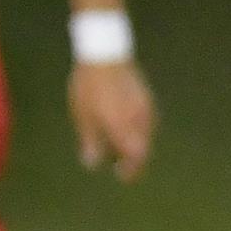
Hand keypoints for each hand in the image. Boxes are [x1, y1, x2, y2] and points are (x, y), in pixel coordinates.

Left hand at [69, 59, 155, 181]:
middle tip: (121, 165)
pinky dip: (138, 129)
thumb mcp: (83, 116)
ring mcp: (146, 108)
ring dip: (136, 144)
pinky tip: (125, 125)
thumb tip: (92, 163)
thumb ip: (90, 142)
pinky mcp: (146, 97)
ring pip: (147, 134)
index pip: (136, 158)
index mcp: (124, 128)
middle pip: (144, 148)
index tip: (122, 176)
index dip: (131, 171)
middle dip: (134, 160)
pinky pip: (147, 121)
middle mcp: (140, 120)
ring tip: (119, 144)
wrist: (104, 53)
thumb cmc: (89, 87)